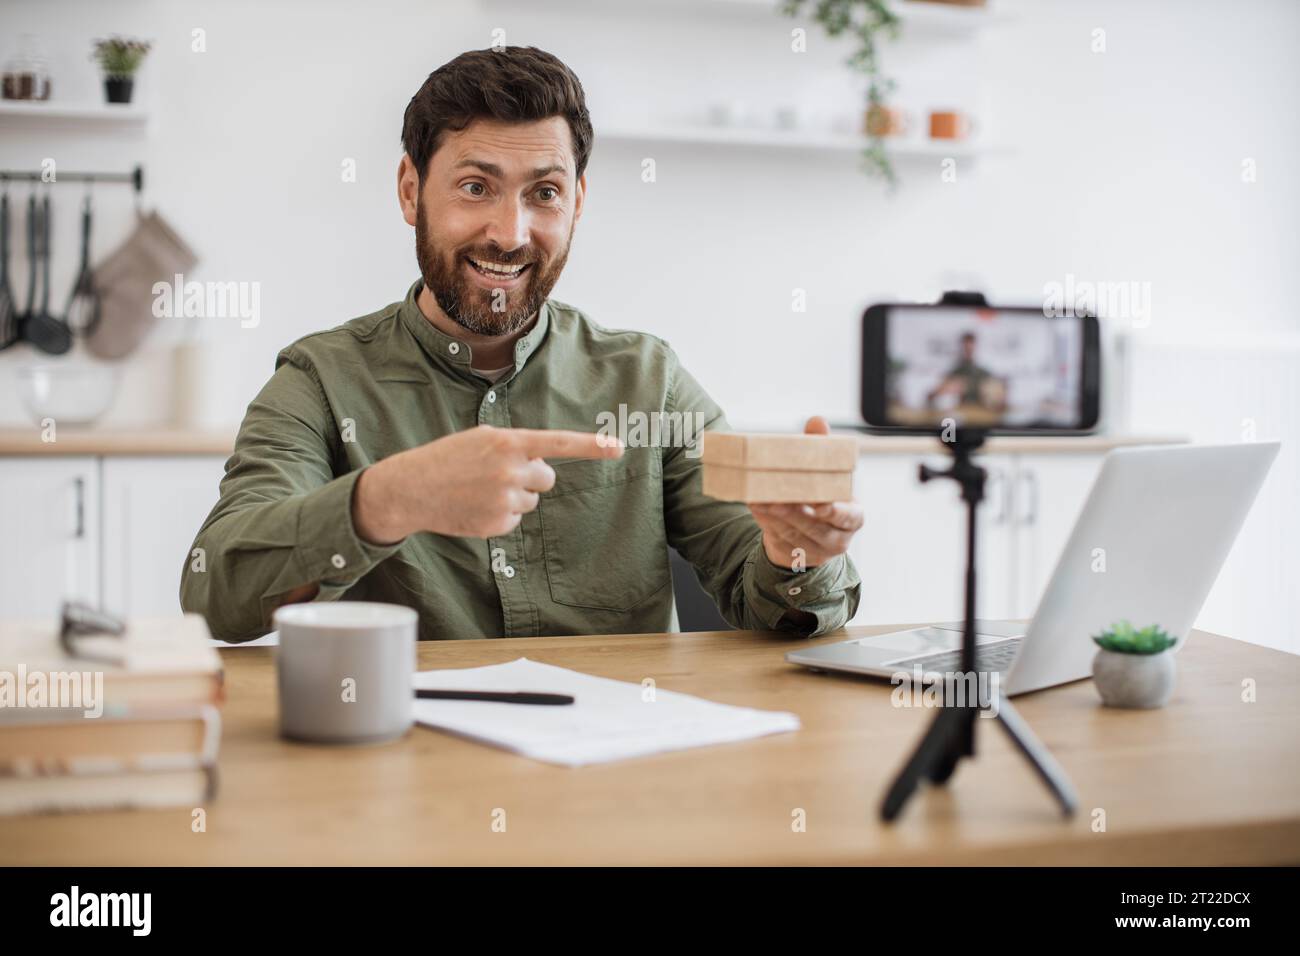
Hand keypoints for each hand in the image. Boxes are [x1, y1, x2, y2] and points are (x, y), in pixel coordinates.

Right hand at [354, 424, 622, 543]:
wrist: (411, 488)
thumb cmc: (447, 458)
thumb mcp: (481, 439)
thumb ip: (516, 446)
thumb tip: (544, 463)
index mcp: (508, 443)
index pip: (559, 443)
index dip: (591, 446)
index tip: (618, 448)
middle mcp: (510, 471)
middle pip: (547, 478)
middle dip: (531, 477)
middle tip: (499, 474)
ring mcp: (504, 500)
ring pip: (531, 502)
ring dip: (513, 497)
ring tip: (480, 490)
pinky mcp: (497, 525)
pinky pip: (515, 521)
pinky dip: (499, 515)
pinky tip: (475, 507)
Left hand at [748, 416, 862, 569]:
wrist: (813, 533)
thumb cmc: (823, 495)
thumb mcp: (828, 474)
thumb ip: (823, 448)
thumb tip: (817, 420)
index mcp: (853, 517)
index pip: (850, 517)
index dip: (838, 512)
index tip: (822, 505)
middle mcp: (837, 536)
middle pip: (816, 526)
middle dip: (795, 512)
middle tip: (777, 499)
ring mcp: (815, 549)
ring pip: (794, 534)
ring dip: (775, 517)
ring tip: (758, 500)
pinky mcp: (794, 554)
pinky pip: (778, 537)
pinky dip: (765, 521)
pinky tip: (755, 506)